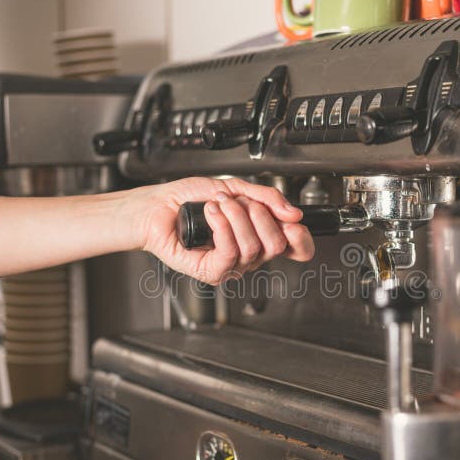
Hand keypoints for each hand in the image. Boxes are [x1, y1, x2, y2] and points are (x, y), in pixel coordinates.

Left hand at [132, 177, 314, 283]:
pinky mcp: (212, 271)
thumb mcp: (235, 188)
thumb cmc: (189, 199)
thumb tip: (293, 213)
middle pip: (277, 244)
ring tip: (216, 204)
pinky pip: (231, 252)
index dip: (301, 238)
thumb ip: (267, 198)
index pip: (294, 248)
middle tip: (236, 202)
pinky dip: (222, 226)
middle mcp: (248, 254)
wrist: (158, 205)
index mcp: (258, 236)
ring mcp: (231, 265)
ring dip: (235, 216)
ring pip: (253, 247)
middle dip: (258, 214)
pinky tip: (210, 214)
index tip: (294, 222)